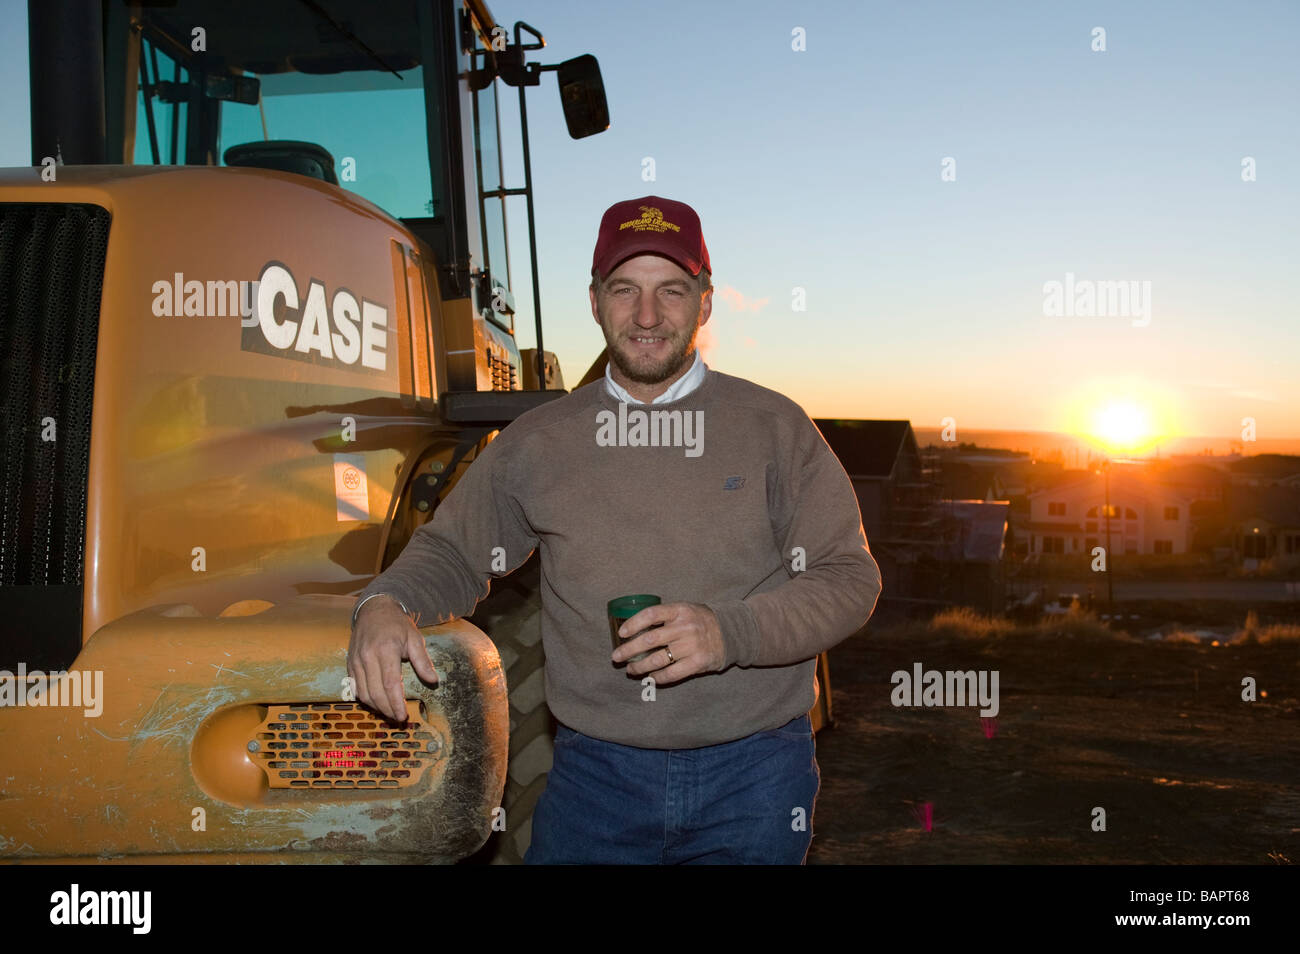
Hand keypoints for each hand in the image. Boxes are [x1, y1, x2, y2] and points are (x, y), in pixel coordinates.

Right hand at [348, 595, 437, 721]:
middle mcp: (367, 656)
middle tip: (398, 718)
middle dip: (387, 710)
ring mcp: (356, 660)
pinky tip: (377, 703)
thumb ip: (423, 661)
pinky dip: (365, 698)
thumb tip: (433, 681)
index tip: (403, 716)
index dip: (396, 703)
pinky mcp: (350, 663)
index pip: (390, 684)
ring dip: (376, 707)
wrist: (374, 609)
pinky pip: (355, 687)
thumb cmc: (397, 625)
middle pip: (375, 692)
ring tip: (389, 713)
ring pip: (363, 693)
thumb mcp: (415, 638)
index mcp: (386, 650)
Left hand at [612, 602, 725, 684]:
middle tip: (616, 657)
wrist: (730, 633)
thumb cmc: (700, 621)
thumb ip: (665, 616)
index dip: (633, 624)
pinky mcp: (697, 663)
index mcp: (680, 610)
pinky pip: (672, 673)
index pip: (651, 615)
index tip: (621, 633)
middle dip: (629, 650)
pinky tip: (650, 677)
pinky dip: (657, 677)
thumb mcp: (685, 610)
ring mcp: (692, 646)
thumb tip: (634, 628)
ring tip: (630, 670)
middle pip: (650, 640)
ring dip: (640, 667)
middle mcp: (685, 627)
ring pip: (658, 659)